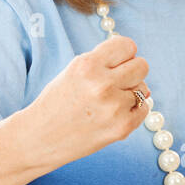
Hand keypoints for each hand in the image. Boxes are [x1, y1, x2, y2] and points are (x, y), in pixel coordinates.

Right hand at [23, 35, 151, 169]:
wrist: (40, 138)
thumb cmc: (58, 102)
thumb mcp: (74, 71)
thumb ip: (104, 62)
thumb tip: (137, 63)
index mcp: (87, 65)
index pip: (127, 45)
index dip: (123, 54)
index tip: (116, 62)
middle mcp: (102, 84)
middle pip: (142, 66)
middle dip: (131, 72)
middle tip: (115, 83)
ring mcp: (114, 107)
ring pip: (143, 88)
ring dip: (130, 93)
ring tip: (108, 102)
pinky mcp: (122, 127)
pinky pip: (144, 108)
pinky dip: (133, 110)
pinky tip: (113, 115)